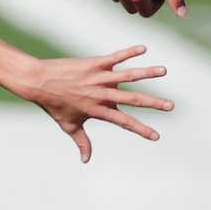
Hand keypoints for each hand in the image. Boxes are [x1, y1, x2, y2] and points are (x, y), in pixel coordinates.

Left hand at [22, 45, 172, 162]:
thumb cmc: (53, 105)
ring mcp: (99, 77)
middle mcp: (102, 94)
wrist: (39, 82)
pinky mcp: (94, 63)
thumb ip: (82, 142)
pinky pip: (115, 57)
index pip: (125, 122)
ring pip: (128, 76)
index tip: (157, 136)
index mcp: (99, 111)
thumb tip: (86, 160)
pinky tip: (143, 49)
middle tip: (171, 106)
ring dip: (147, 73)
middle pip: (133, 99)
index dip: (141, 130)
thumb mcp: (69, 125)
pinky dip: (129, 53)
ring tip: (164, 71)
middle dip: (154, 103)